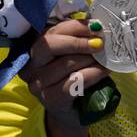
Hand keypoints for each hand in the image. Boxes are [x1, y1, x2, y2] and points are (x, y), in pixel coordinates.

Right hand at [17, 17, 109, 136]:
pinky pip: (73, 82)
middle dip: (78, 41)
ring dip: (89, 59)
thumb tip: (97, 26)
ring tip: (105, 58)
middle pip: (49, 45)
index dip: (74, 26)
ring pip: (64, 64)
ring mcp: (38, 85)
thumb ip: (79, 39)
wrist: (74, 110)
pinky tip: (103, 71)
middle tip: (100, 42)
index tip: (96, 26)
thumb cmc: (75, 76)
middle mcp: (31, 67)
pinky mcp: (51, 100)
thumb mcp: (74, 55)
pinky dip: (92, 74)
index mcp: (34, 50)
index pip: (50, 32)